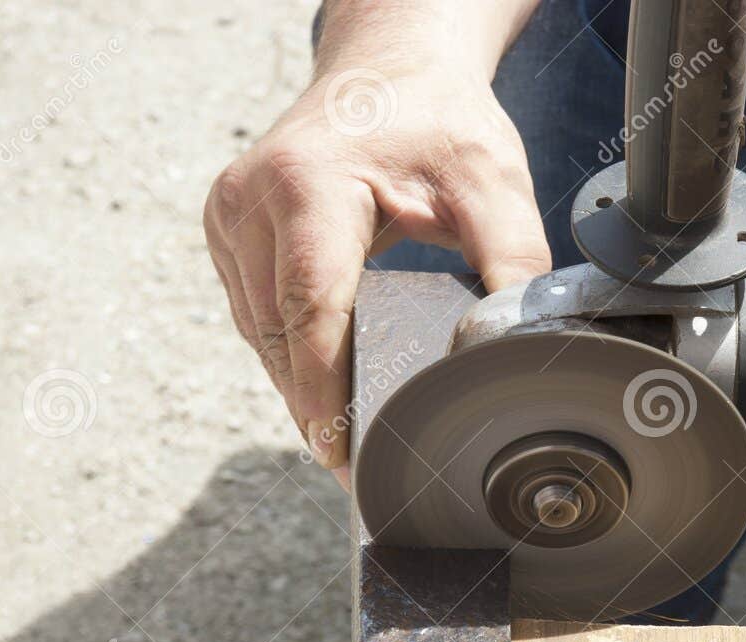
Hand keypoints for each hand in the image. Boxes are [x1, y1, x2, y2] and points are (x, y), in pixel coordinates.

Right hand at [204, 61, 550, 482]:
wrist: (388, 67)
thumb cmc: (437, 119)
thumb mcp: (494, 183)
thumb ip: (514, 262)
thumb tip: (518, 344)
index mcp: (308, 184)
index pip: (310, 310)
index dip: (325, 393)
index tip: (342, 453)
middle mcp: (251, 200)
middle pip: (279, 335)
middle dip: (315, 409)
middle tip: (357, 471)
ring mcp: (230, 217)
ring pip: (260, 335)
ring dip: (299, 389)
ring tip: (345, 441)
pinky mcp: (227, 231)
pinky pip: (254, 316)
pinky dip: (288, 356)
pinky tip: (323, 388)